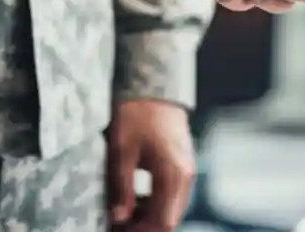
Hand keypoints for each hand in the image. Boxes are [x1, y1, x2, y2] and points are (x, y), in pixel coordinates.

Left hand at [107, 100, 194, 231]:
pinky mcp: (182, 164)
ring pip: (172, 208)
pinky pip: (173, 195)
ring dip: (150, 216)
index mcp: (173, 174)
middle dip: (144, 227)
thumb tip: (119, 219)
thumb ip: (122, 189)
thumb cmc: (136, 115)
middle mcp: (185, 176)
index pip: (163, 222)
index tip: (118, 229)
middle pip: (169, 219)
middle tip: (118, 224)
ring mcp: (186, 170)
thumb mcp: (121, 153)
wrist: (153, 87)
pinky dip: (156, 203)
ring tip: (123, 213)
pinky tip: (136, 198)